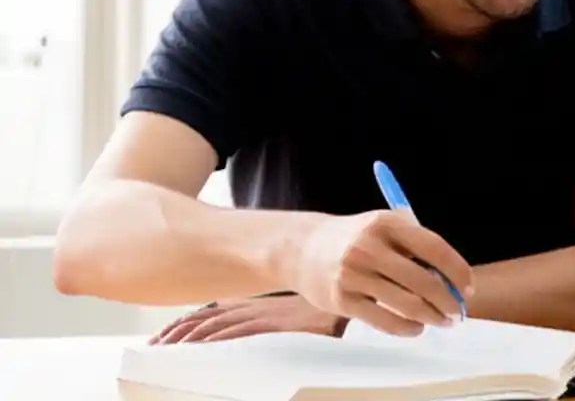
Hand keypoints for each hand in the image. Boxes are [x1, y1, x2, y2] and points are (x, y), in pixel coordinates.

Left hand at [148, 294, 343, 344]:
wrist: (342, 308)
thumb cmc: (316, 315)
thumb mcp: (281, 317)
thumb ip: (260, 323)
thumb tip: (245, 336)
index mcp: (249, 304)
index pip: (206, 311)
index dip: (181, 324)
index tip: (160, 338)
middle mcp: (249, 307)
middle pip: (202, 316)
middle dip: (175, 331)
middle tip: (152, 345)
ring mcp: (259, 314)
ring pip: (213, 324)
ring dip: (187, 337)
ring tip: (166, 349)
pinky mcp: (271, 325)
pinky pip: (235, 332)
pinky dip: (213, 339)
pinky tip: (199, 347)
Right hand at [289, 210, 474, 336]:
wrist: (303, 249)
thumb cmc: (358, 240)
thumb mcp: (385, 228)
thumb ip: (418, 249)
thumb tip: (455, 284)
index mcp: (387, 223)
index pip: (434, 248)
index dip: (457, 271)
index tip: (468, 288)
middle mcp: (369, 247)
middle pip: (424, 281)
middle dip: (449, 301)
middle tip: (459, 313)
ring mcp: (354, 274)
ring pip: (407, 305)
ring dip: (432, 317)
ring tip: (442, 321)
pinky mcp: (342, 300)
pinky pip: (385, 321)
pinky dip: (408, 328)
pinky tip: (417, 327)